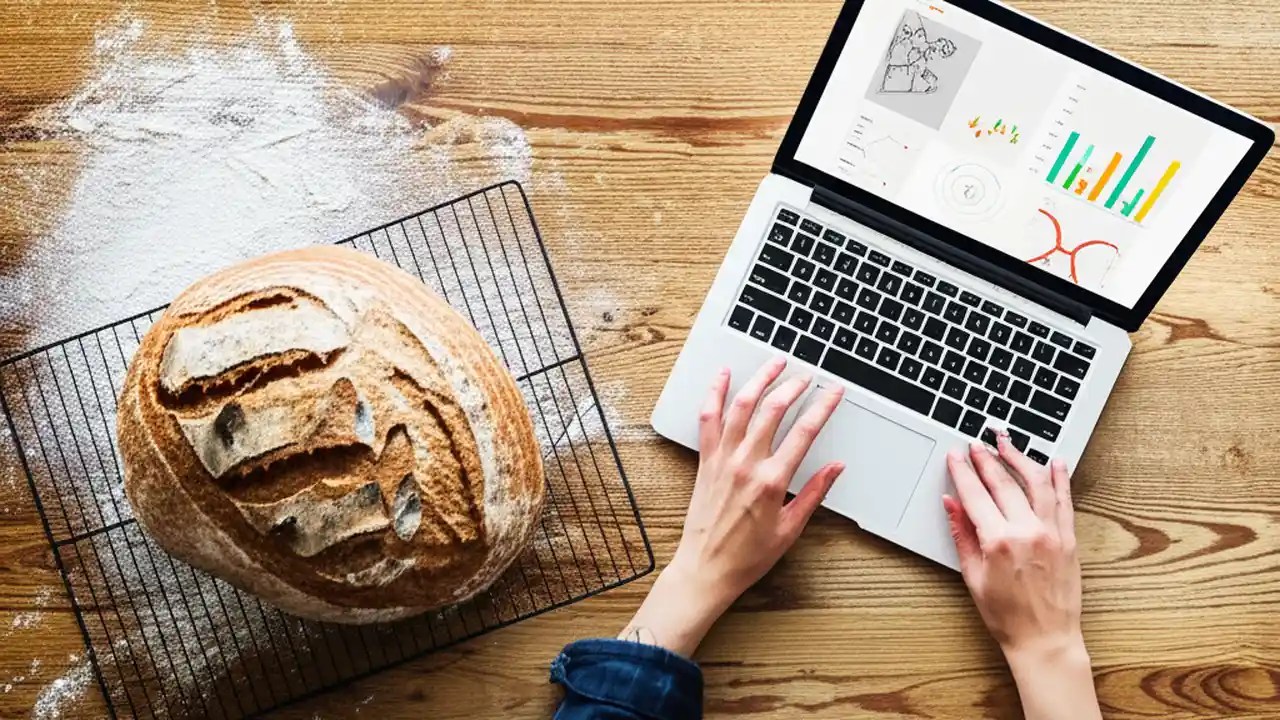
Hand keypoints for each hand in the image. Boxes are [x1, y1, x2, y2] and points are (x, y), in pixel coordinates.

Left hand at [619, 359, 844, 655]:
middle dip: (793, 386)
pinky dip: (715, 393)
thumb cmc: (747, 556)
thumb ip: (814, 493)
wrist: (705, 569)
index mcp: (772, 482)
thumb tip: (836, 468)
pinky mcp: (705, 461)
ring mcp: (722, 459)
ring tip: (774, 363)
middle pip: (773, 410)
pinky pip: (708, 419)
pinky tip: (723, 376)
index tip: (834, 391)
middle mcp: (746, 464)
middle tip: (807, 375)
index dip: (823, 407)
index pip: (804, 432)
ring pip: (741, 406)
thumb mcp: (791, 529)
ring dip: (759, 380)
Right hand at [945, 431, 1100, 719]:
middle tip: (977, 443)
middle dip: (987, 459)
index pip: (976, 494)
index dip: (963, 471)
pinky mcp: (1069, 539)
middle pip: (1004, 483)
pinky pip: (1064, 500)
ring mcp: (1052, 533)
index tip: (956, 455)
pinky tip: (1054, 462)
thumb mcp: (972, 576)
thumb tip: (951, 504)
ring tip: (1008, 442)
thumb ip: (962, 534)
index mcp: (999, 541)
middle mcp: (1027, 532)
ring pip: (1036, 482)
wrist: (1045, 640)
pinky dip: (1059, 478)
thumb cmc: (1006, 616)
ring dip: (1020, 458)